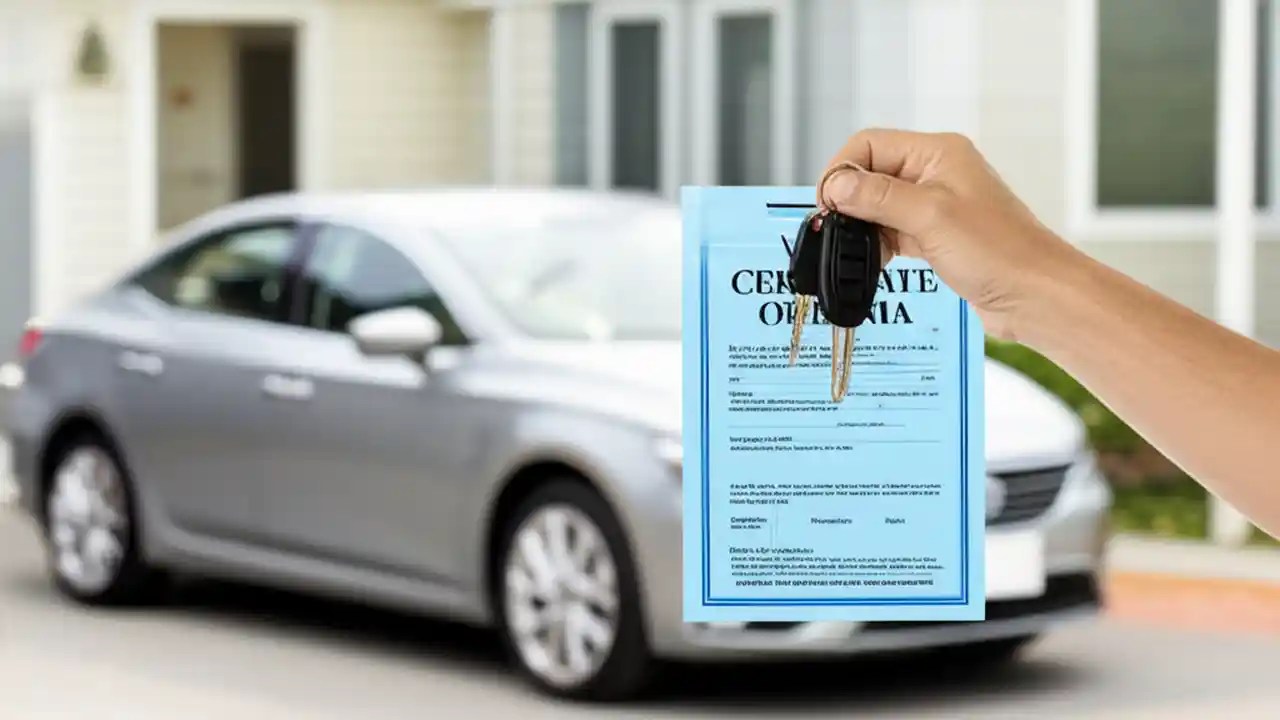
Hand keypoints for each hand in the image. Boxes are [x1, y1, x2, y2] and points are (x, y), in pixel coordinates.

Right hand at [819, 129, 1080, 341]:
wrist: (1034, 295)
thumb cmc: (1000, 251)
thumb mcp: (929, 217)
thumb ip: (878, 197)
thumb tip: (836, 184)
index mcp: (937, 153)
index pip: (869, 144)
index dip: (842, 170)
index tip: (829, 203)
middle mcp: (935, 174)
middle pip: (870, 174)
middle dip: (849, 201)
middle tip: (834, 230)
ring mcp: (935, 206)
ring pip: (878, 206)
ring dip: (862, 227)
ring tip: (854, 250)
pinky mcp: (935, 236)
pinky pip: (892, 232)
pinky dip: (877, 245)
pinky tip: (872, 263)